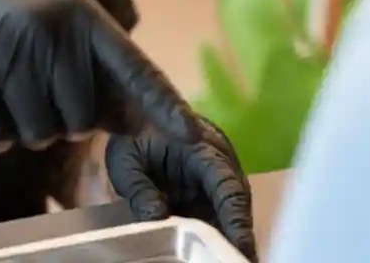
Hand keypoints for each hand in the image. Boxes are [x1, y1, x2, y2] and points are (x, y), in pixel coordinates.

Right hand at [0, 0, 199, 150]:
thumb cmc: (1, 10)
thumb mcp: (55, 21)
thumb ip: (95, 68)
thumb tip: (132, 122)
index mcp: (81, 15)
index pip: (134, 69)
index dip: (165, 106)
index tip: (192, 136)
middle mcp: (50, 28)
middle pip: (77, 122)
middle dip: (55, 120)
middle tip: (28, 85)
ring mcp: (7, 47)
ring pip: (35, 135)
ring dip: (18, 127)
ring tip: (0, 83)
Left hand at [106, 117, 256, 260]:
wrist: (132, 121)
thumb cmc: (130, 137)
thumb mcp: (126, 161)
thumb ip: (139, 188)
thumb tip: (158, 217)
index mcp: (204, 148)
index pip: (227, 186)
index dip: (236, 217)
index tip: (241, 244)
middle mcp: (218, 162)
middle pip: (236, 202)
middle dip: (240, 233)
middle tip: (243, 261)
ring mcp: (213, 177)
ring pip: (229, 209)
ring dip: (230, 235)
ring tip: (233, 259)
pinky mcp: (205, 189)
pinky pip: (215, 212)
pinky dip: (216, 231)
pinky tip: (213, 252)